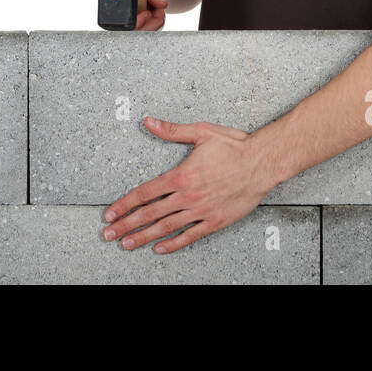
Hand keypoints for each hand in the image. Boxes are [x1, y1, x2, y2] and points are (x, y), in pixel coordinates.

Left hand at [101, 116, 278, 253]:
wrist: (263, 163)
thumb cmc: (234, 146)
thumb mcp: (201, 132)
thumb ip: (172, 130)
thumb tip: (149, 122)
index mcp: (181, 175)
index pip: (144, 193)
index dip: (124, 204)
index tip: (110, 214)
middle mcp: (187, 196)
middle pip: (150, 213)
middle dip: (127, 225)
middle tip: (109, 235)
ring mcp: (201, 211)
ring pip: (166, 227)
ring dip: (144, 237)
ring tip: (127, 244)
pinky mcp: (215, 221)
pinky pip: (190, 236)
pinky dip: (173, 244)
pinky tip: (160, 248)